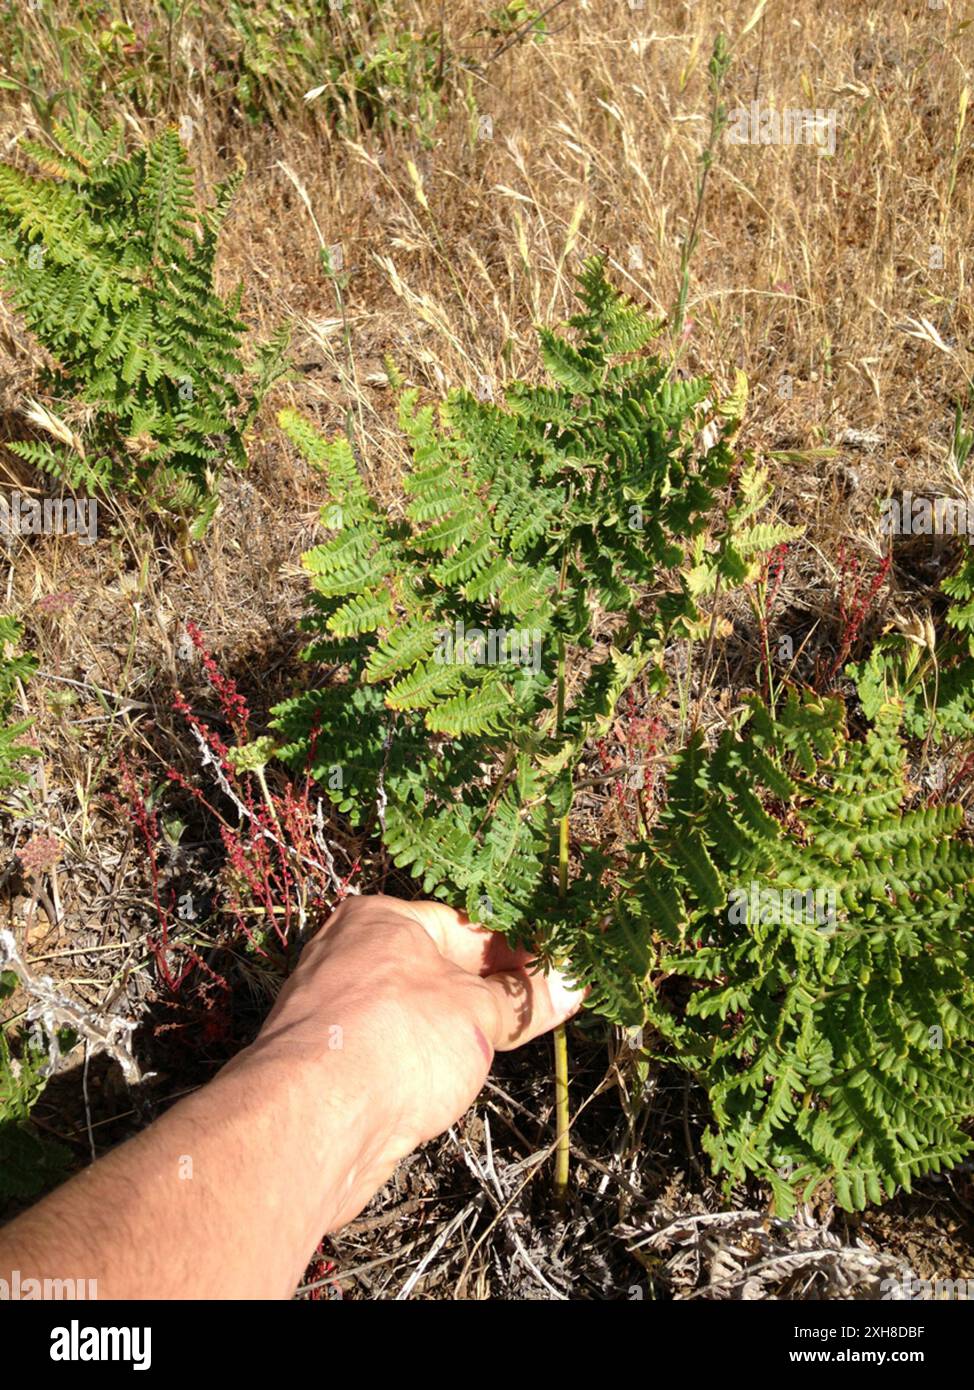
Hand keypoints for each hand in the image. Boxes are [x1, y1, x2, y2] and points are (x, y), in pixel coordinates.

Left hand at [250, 893, 584, 1226]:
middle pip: (434, 968)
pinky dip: (417, 1064)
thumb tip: (571, 984)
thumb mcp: (480, 1013)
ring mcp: (330, 1010)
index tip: (554, 974)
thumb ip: (523, 999)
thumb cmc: (399, 1038)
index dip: (513, 952)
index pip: (462, 925)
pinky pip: (385, 1051)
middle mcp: (347, 953)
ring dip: (452, 1033)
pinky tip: (444, 1087)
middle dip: (484, 993)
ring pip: (409, 1013)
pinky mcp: (323, 1063)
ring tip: (499, 1052)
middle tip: (538, 1013)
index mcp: (380, 918)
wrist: (313, 1120)